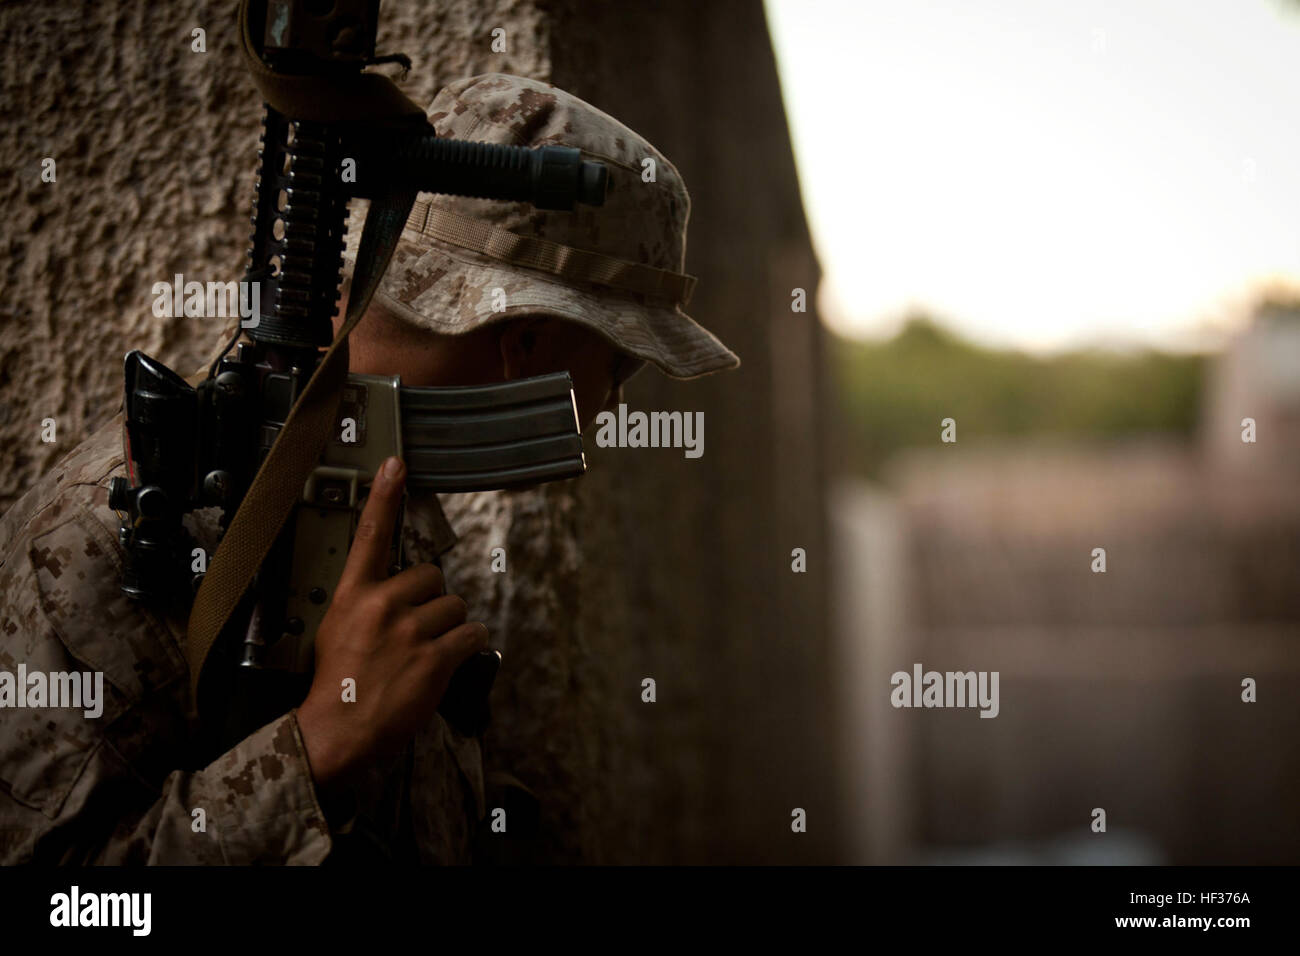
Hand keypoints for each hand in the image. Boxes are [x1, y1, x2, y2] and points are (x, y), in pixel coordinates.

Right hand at [295, 456, 487, 790]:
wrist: (337, 730)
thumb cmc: (336, 685)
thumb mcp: (335, 630)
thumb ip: (364, 604)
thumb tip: (391, 595)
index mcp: (353, 595)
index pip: (370, 535)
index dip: (385, 496)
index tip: (396, 465)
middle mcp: (383, 604)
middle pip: (432, 576)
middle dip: (433, 601)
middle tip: (418, 630)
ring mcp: (410, 630)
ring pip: (456, 606)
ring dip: (451, 626)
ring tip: (430, 651)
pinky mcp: (435, 656)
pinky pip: (473, 634)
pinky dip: (470, 645)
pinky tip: (454, 658)